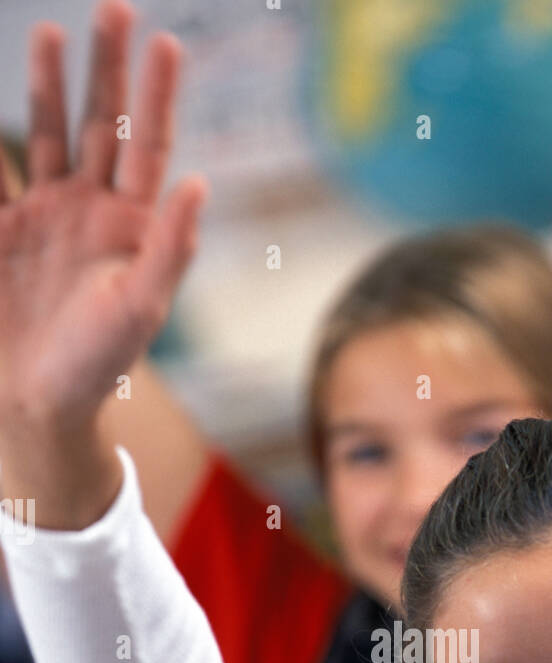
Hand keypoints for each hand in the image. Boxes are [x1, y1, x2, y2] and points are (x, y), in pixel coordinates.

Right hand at [0, 0, 205, 434]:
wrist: (35, 404)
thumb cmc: (97, 366)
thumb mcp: (140, 310)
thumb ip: (169, 250)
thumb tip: (200, 184)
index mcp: (130, 227)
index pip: (147, 147)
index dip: (157, 96)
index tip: (165, 42)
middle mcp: (90, 212)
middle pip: (98, 126)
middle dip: (105, 69)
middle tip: (112, 7)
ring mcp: (43, 218)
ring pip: (46, 137)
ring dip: (48, 87)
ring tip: (50, 33)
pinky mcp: (1, 233)